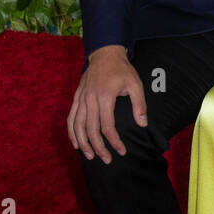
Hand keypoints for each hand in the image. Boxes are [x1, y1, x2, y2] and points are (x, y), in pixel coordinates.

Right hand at [67, 46, 146, 163]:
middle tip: (107, 159)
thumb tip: (142, 124)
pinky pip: (70, 118)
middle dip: (99, 147)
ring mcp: (80, 99)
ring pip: (78, 126)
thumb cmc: (122, 70)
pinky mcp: (76, 97)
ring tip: (91, 156)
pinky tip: (76, 143)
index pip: (107, 126)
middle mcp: (89, 99)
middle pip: (91, 130)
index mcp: (104, 97)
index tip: (122, 151)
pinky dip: (71, 132)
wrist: (105, 54)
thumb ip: (139, 105)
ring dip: (83, 143)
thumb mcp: (136, 84)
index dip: (114, 141)